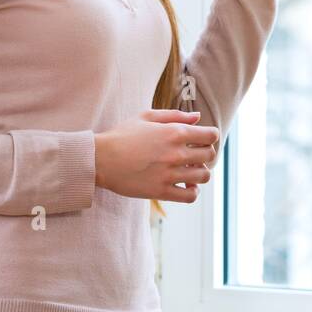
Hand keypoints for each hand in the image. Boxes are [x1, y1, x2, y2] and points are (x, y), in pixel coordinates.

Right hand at [93, 109, 219, 203]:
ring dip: (200, 173)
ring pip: (204, 176)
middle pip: (209, 156)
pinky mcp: (160, 191)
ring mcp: (169, 173)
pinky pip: (190, 196)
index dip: (211, 137)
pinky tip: (185, 186)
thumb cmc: (122, 135)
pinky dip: (193, 192)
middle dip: (206, 154)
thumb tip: (198, 117)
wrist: (99, 159)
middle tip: (195, 156)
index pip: (211, 135)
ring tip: (190, 171)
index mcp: (174, 132)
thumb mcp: (146, 117)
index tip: (203, 140)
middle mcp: (175, 153)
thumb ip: (175, 115)